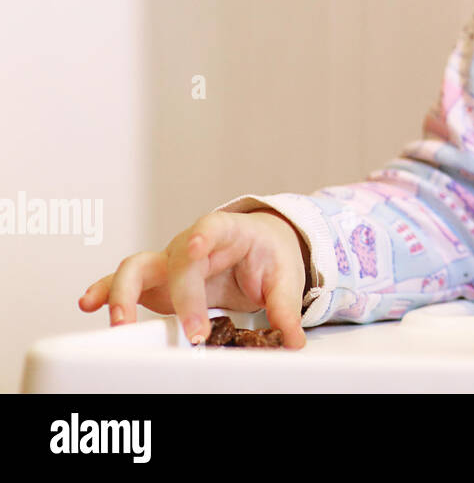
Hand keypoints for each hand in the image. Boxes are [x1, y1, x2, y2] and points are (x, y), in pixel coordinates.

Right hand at [78, 209, 310, 349]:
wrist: (257, 247)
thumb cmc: (268, 255)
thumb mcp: (284, 276)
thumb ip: (284, 307)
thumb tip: (292, 339)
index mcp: (229, 233)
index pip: (213, 226)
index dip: (204, 235)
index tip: (199, 246)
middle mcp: (193, 244)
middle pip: (178, 261)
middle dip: (184, 298)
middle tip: (196, 333)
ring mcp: (170, 262)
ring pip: (138, 266)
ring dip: (125, 292)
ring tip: (120, 321)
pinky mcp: (156, 282)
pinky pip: (125, 282)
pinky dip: (106, 291)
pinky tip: (89, 304)